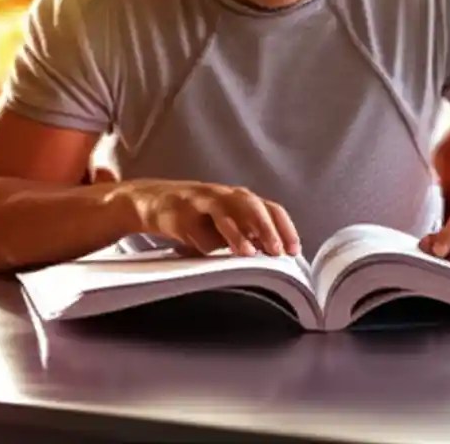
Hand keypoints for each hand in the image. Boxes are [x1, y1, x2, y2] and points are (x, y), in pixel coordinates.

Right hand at [115, 180, 300, 257]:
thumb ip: (249, 235)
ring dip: (237, 233)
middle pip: (252, 205)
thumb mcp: (227, 226)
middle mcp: (225, 195)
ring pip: (224, 211)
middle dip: (267, 228)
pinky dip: (202, 241)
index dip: (285, 228)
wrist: (155, 203)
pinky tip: (204, 250)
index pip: (271, 209)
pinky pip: (194, 228)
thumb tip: (274, 253)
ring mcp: (201, 200)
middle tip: (277, 251)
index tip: (294, 250)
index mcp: (242, 200)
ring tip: (247, 253)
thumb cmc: (198, 217)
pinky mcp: (179, 211)